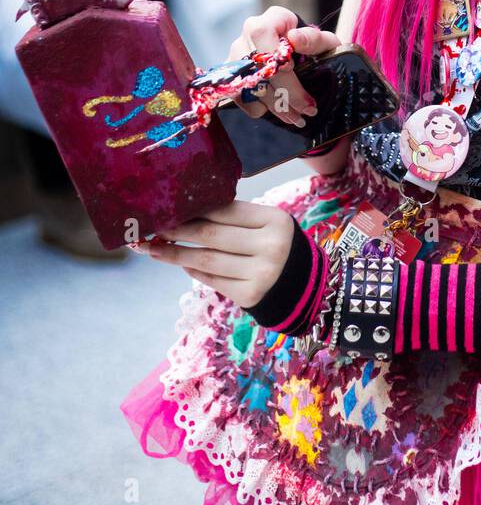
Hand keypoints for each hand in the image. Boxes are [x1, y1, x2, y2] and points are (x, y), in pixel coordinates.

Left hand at [145, 200, 293, 307]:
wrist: (303, 285)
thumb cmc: (276, 246)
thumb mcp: (266, 224)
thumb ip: (235, 218)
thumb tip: (186, 212)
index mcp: (275, 220)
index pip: (225, 211)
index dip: (194, 210)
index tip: (169, 208)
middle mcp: (271, 246)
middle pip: (211, 235)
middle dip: (177, 231)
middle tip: (153, 227)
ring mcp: (261, 274)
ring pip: (206, 260)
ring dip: (175, 254)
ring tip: (153, 249)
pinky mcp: (250, 296)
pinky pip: (213, 280)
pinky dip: (194, 271)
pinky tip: (182, 265)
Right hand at [227, 6, 340, 125]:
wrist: (299, 55)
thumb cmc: (313, 47)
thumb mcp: (323, 42)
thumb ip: (314, 39)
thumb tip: (295, 38)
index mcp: (272, 19)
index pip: (263, 35)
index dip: (274, 56)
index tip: (294, 70)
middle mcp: (249, 34)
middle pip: (258, 66)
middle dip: (285, 94)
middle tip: (307, 111)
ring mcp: (236, 54)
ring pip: (248, 85)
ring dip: (274, 107)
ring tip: (296, 117)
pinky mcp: (232, 75)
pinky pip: (239, 96)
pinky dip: (259, 109)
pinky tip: (277, 111)